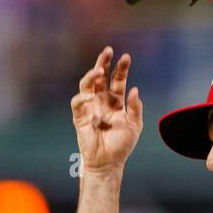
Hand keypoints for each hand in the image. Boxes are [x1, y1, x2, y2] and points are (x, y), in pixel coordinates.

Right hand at [71, 47, 142, 174]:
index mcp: (115, 101)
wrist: (108, 163)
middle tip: (108, 50)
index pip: (117, 80)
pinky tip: (91, 98)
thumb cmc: (121, 145)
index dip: (121, 69)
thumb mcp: (134, 126)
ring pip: (86, 85)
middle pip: (100, 77)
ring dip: (91, 75)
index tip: (126, 57)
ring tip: (99, 70)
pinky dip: (82, 98)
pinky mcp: (79, 117)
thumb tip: (135, 89)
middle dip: (103, 62)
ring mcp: (90, 107)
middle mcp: (101, 101)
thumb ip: (135, 108)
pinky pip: (77, 103)